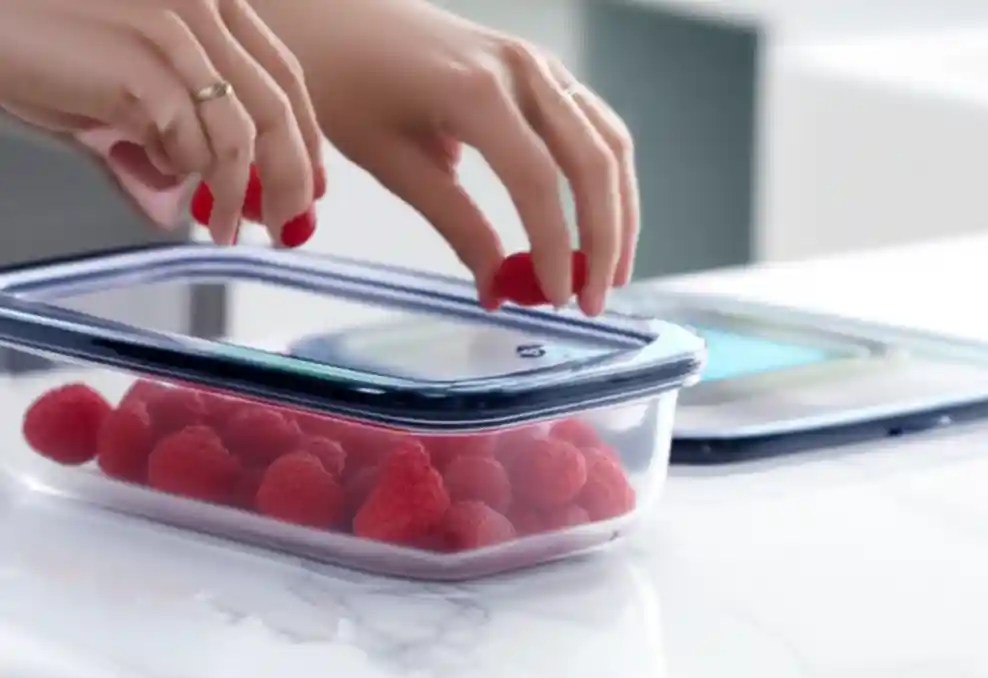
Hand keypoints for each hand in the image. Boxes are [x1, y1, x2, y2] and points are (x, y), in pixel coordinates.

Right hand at [0, 0, 323, 245]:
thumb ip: (175, 121)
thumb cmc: (36, 40)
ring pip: (237, 138)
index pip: (283, 75)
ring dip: (239, 196)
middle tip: (289, 222)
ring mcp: (173, 34)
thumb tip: (198, 187)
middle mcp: (200, 6)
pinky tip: (155, 175)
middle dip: (292, 177)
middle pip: (276, 109)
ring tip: (229, 229)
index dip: (305, 136)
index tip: (311, 183)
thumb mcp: (126, 75)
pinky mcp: (139, 72)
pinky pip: (187, 147)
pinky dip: (179, 173)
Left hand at [253, 0, 638, 314]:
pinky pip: (595, 124)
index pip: (539, 183)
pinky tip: (600, 221)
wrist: (331, 9)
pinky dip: (605, 178)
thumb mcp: (390, 160)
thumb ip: (455, 224)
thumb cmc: (344, 75)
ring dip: (619, 212)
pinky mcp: (541, 66)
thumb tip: (497, 289)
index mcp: (475, 91)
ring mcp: (538, 62)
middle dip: (604, 240)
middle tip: (594, 301)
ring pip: (608, 142)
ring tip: (611, 272)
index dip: (556, 249)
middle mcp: (521, 69)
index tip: (557, 300)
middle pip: (592, 162)